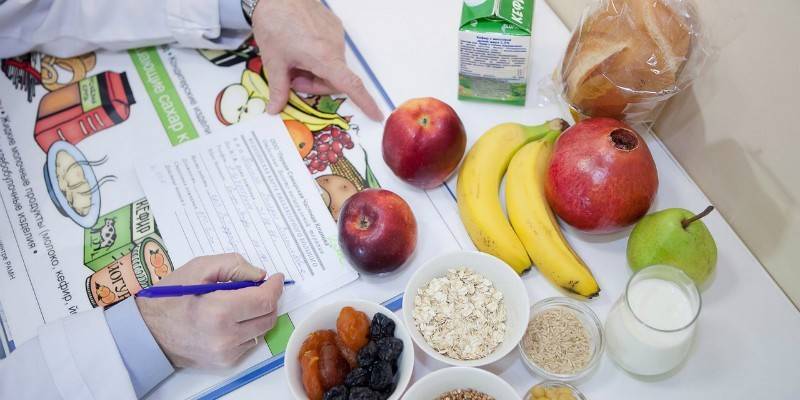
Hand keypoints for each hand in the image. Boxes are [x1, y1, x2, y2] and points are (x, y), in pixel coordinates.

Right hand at [135, 253, 283, 367]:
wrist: (147, 331)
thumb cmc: (170, 296)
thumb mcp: (199, 268)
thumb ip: (233, 265)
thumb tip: (260, 275)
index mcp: (220, 311)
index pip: (265, 301)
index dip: (274, 287)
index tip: (276, 278)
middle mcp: (226, 337)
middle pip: (268, 317)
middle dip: (269, 300)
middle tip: (259, 288)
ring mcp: (226, 353)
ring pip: (261, 331)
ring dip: (258, 315)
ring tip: (241, 303)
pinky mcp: (225, 363)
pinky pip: (249, 343)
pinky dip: (247, 329)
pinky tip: (231, 320)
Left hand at [251, 0, 383, 120]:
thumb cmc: (274, 24)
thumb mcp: (273, 61)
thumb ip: (278, 89)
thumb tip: (274, 110)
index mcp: (323, 57)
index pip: (350, 84)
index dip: (365, 102)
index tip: (378, 115)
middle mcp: (335, 47)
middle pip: (335, 80)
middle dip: (315, 85)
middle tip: (292, 79)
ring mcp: (336, 35)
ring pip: (332, 66)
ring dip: (315, 71)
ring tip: (293, 60)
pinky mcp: (333, 26)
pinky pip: (331, 50)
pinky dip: (318, 56)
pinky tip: (299, 47)